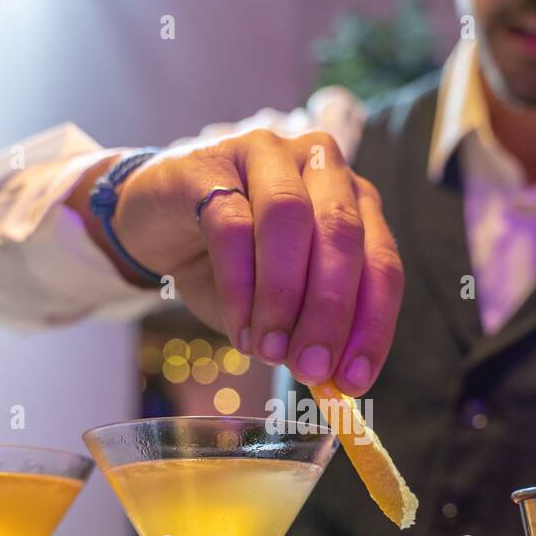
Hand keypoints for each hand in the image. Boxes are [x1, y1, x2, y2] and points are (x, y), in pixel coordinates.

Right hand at [69, 130, 403, 395]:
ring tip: (268, 351)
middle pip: (340, 236)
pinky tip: (238, 327)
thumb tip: (327, 375)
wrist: (154, 227)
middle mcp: (321, 166)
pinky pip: (231, 224)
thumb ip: (307, 331)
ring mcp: (266, 154)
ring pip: (288, 219)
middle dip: (329, 312)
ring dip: (282, 296)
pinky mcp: (211, 162)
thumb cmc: (227, 265)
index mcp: (355, 201)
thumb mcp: (278, 306)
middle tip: (309, 368)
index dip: (372, 326)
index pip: (381, 263)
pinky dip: (238, 285)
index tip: (353, 381)